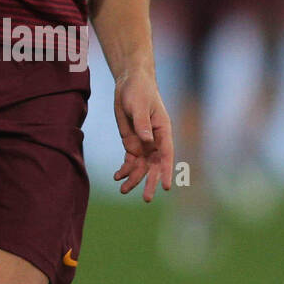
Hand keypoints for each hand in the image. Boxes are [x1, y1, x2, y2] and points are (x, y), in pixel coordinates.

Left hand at [112, 71, 173, 201]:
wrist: (129, 84)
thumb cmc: (139, 92)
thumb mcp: (139, 106)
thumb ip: (142, 124)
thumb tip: (147, 141)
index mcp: (163, 131)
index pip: (167, 155)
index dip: (166, 171)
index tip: (166, 187)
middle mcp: (155, 141)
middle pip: (154, 166)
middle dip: (150, 182)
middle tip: (146, 199)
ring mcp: (143, 143)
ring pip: (141, 167)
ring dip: (134, 179)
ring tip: (123, 191)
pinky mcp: (132, 143)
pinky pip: (129, 161)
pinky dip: (124, 170)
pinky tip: (117, 177)